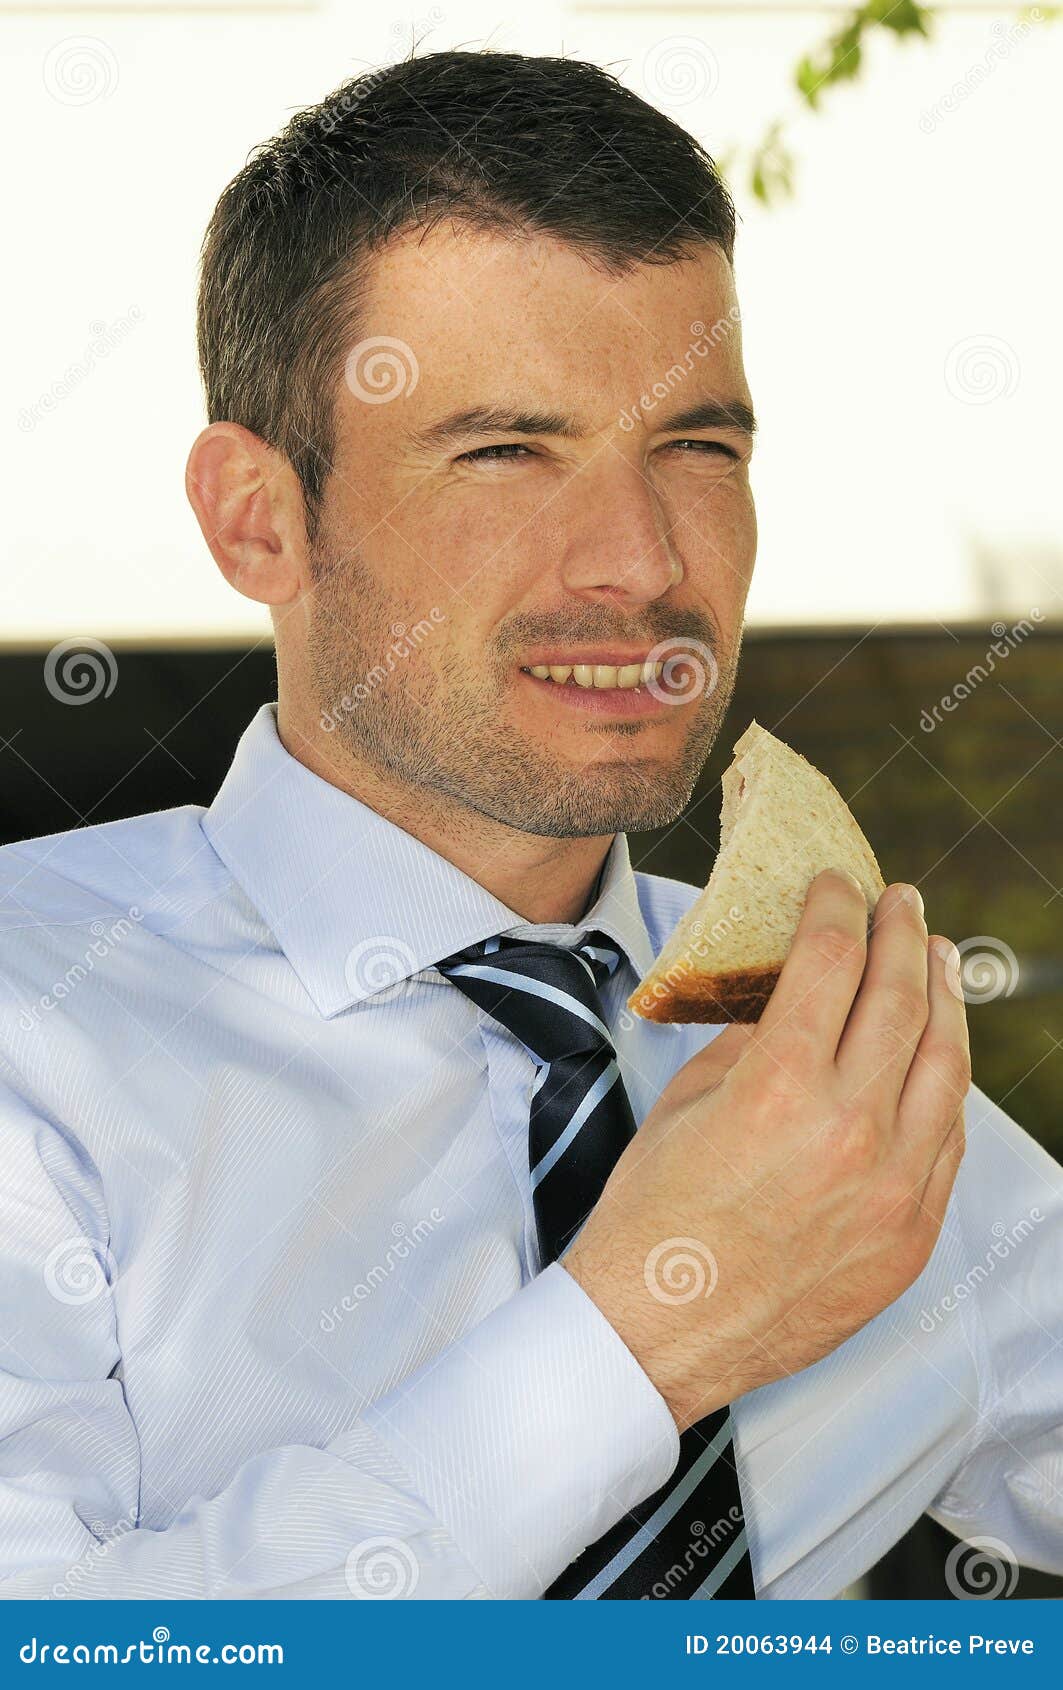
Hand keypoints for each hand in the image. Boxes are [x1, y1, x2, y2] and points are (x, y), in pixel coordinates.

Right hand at [563, 869, 969, 1431]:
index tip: (837, 886)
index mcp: (779, 1088)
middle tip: (901, 903)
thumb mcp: (686, 1102)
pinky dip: (944, 1084)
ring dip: (944, 1001)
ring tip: (936, 961)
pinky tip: (935, 1056)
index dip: (836, 908)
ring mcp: (892, 1188)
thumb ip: (750, 1038)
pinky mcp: (910, 1235)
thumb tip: (790, 990)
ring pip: (945, 1067)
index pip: (831, 962)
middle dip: (902, 936)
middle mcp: (848, 1132)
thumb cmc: (654, 1218)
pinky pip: (948, 1140)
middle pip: (900, 1000)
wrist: (658, 1330)